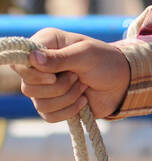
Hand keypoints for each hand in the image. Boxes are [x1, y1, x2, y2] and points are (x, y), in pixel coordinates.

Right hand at [10, 29, 131, 123]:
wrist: (123, 82)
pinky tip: (83, 101)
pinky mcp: (54, 105)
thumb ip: (60, 58)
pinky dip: (69, 111)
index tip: (54, 75)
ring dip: (67, 97)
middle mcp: (40, 66)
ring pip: (39, 103)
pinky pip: (49, 116)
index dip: (34, 73)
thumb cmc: (105, 61)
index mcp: (45, 44)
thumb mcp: (85, 55)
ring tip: (83, 86)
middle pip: (27, 86)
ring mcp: (45, 87)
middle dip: (58, 86)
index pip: (20, 61)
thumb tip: (32, 58)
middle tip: (77, 77)